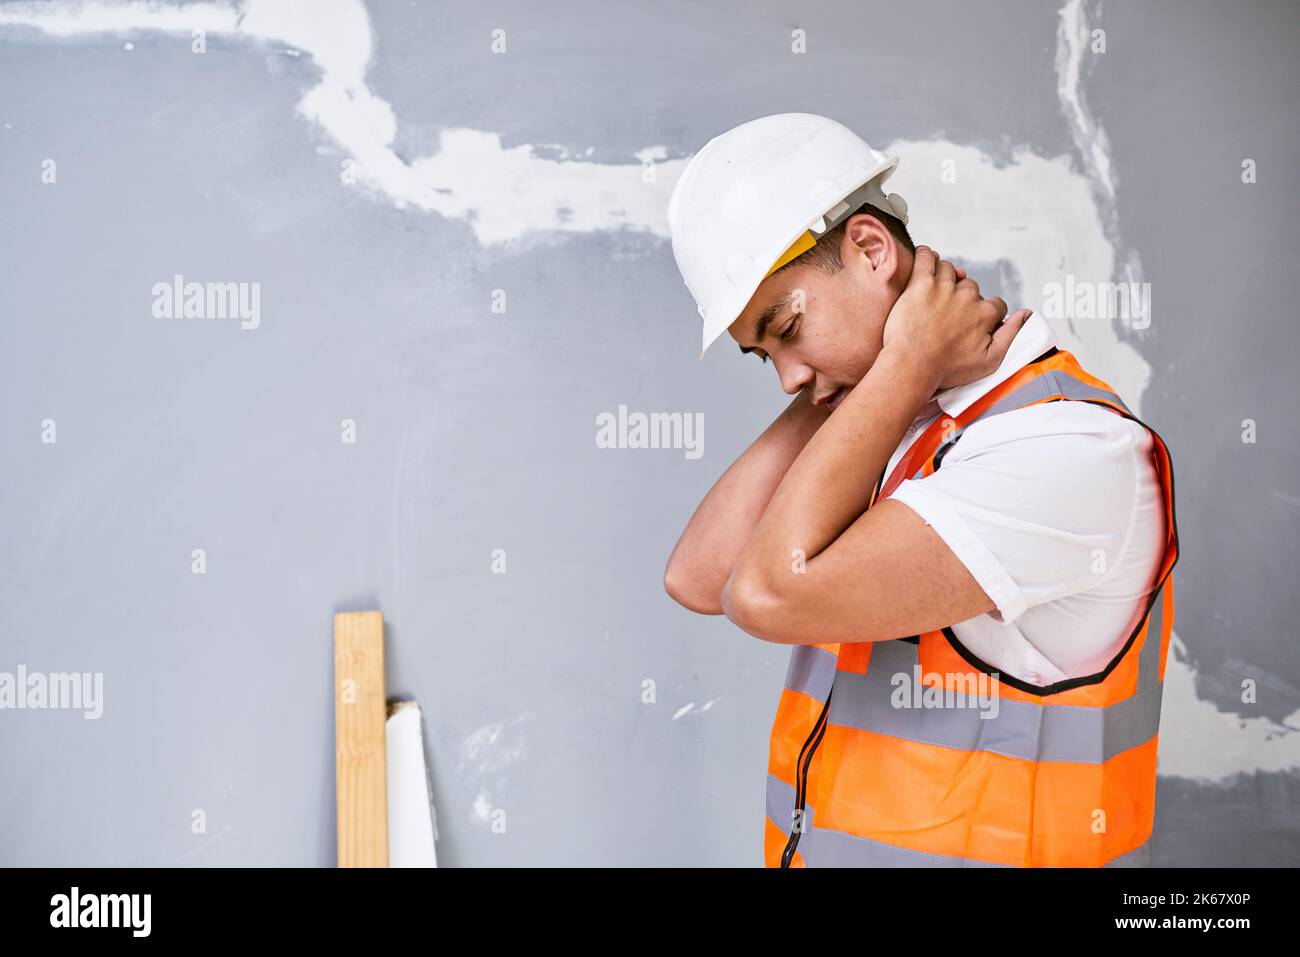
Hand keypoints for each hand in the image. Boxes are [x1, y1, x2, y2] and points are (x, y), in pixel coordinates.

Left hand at [881, 245, 1031, 392]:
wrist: (911, 366)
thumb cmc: (946, 368)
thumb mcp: (989, 361)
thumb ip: (1011, 335)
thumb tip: (1027, 314)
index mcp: (985, 313)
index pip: (995, 304)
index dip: (985, 313)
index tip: (972, 321)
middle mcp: (968, 296)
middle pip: (970, 287)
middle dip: (962, 297)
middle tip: (947, 313)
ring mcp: (943, 288)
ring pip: (949, 270)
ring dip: (944, 278)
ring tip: (934, 293)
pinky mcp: (920, 284)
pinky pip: (925, 258)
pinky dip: (925, 255)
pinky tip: (925, 259)